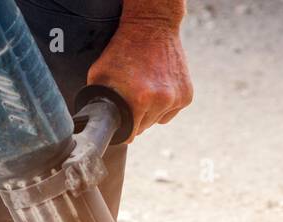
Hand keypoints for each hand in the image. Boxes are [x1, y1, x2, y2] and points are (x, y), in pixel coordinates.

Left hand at [87, 8, 191, 141]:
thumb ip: (97, 100)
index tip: (121, 123)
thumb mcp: (100, 73)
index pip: (131, 134)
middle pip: (145, 128)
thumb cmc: (124, 48)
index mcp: (140, 99)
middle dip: (136, 118)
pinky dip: (164, 106)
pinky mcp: (187, 95)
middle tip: (131, 99)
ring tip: (144, 91)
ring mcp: (176, 98)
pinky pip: (171, 113)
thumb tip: (96, 120)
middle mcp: (161, 101)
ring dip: (150, 112)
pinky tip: (157, 89)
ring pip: (158, 121)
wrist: (152, 26)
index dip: (124, 130)